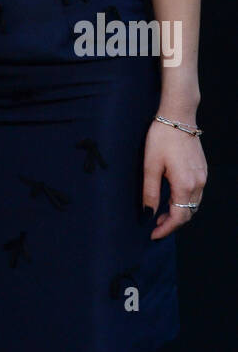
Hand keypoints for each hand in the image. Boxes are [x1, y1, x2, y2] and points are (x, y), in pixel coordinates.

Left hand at [142, 119, 206, 239]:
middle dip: (172, 223)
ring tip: (161, 213)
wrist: (178, 116)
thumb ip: (150, 192)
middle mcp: (198, 183)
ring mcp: (202, 176)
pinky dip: (184, 201)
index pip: (179, 217)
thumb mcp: (150, 166)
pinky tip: (171, 198)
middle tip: (155, 226)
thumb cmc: (161, 138)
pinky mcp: (202, 170)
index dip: (166, 229)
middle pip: (188, 213)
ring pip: (193, 204)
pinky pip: (195, 193)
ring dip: (179, 212)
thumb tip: (149, 213)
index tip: (153, 235)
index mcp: (185, 184)